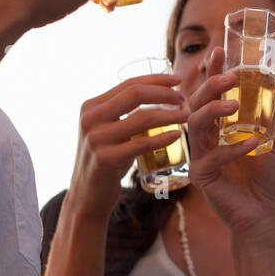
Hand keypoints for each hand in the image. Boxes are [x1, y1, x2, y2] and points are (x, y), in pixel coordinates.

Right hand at [66, 74, 189, 220]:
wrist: (87, 196)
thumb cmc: (106, 160)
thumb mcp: (107, 130)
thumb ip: (120, 112)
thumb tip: (154, 91)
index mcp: (91, 106)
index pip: (128, 84)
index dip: (156, 79)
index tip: (178, 80)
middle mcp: (90, 118)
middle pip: (135, 94)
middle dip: (164, 94)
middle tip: (184, 99)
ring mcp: (96, 139)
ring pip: (141, 118)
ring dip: (169, 115)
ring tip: (187, 116)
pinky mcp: (105, 159)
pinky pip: (141, 144)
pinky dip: (162, 138)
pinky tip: (177, 136)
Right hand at [185, 48, 274, 233]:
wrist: (264, 215)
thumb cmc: (266, 179)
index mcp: (218, 128)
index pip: (210, 94)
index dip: (212, 73)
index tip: (219, 51)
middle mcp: (204, 139)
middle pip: (195, 105)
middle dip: (209, 87)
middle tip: (230, 77)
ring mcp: (199, 157)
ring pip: (195, 126)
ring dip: (214, 111)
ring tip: (233, 105)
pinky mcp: (201, 176)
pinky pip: (212, 157)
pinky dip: (232, 149)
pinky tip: (252, 145)